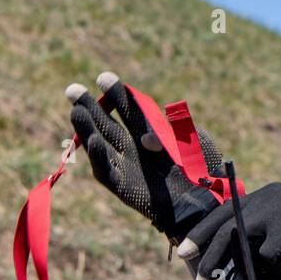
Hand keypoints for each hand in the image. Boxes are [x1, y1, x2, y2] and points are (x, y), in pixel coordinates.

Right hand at [66, 71, 225, 241]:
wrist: (208, 201)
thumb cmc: (205, 168)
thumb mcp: (193, 142)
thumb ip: (171, 132)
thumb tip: (147, 138)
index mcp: (150, 130)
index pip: (128, 107)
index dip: (116, 93)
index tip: (103, 78)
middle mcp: (133, 146)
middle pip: (106, 122)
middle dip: (89, 106)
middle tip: (72, 90)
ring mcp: (126, 165)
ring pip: (100, 143)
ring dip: (86, 129)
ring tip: (75, 111)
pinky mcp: (123, 186)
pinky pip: (107, 170)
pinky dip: (99, 157)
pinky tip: (94, 142)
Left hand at [178, 182, 280, 279]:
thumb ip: (258, 227)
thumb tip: (226, 251)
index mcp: (263, 196)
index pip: (224, 211)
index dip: (202, 232)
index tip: (184, 251)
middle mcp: (265, 201)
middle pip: (226, 228)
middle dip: (206, 254)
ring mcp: (274, 215)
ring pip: (240, 243)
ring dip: (226, 266)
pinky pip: (266, 259)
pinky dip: (272, 267)